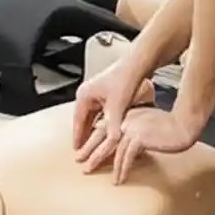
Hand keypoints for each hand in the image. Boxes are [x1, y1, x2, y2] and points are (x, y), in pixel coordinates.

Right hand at [72, 56, 152, 171]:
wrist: (137, 64)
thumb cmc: (125, 79)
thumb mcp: (117, 105)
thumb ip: (113, 125)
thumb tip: (111, 142)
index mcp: (84, 95)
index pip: (77, 120)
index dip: (78, 136)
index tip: (77, 149)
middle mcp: (88, 94)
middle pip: (83, 119)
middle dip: (84, 134)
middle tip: (84, 150)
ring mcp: (97, 94)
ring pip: (92, 117)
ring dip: (94, 129)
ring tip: (94, 143)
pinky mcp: (107, 94)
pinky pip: (101, 113)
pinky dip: (103, 123)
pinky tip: (107, 131)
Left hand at [76, 106, 198, 183]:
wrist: (184, 125)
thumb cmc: (170, 126)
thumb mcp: (147, 125)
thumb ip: (135, 132)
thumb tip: (126, 146)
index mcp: (126, 114)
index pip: (105, 127)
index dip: (93, 139)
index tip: (84, 149)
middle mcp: (126, 119)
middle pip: (102, 136)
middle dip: (89, 149)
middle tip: (79, 161)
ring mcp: (132, 127)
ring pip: (110, 147)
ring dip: (99, 160)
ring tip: (90, 170)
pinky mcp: (140, 138)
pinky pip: (126, 157)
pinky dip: (121, 169)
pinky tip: (118, 179)